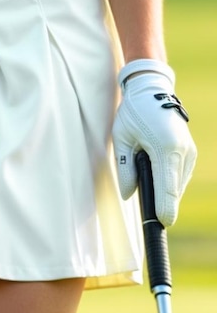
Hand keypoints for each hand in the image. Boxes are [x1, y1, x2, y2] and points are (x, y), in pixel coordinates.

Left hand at [112, 59, 195, 225]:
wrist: (152, 89)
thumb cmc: (134, 111)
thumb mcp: (121, 137)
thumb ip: (125, 167)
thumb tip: (128, 195)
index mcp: (164, 147)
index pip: (167, 187)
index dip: (164, 208)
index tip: (161, 223)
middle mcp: (182, 151)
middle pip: (173, 190)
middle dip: (161, 201)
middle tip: (150, 212)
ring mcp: (190, 152)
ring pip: (178, 184)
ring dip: (164, 188)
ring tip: (148, 179)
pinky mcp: (191, 152)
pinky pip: (180, 175)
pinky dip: (169, 179)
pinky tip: (158, 175)